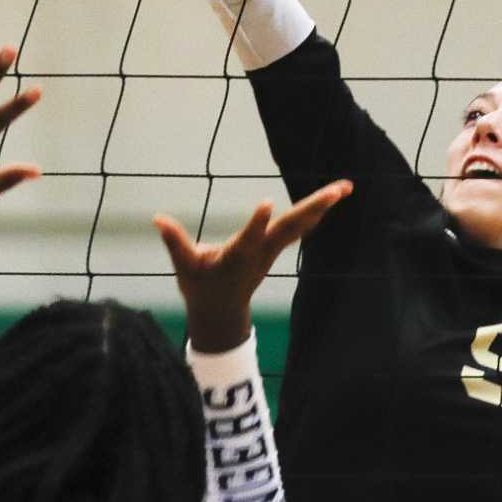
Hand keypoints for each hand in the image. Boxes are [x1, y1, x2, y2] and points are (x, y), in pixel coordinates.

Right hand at [154, 181, 350, 352]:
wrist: (221, 313)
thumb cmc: (200, 288)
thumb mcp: (185, 268)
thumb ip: (175, 243)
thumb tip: (157, 219)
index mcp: (237, 258)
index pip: (249, 239)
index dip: (257, 223)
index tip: (266, 203)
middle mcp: (261, 253)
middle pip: (290, 228)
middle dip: (314, 208)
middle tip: (338, 190)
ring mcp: (271, 251)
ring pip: (300, 225)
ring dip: (322, 206)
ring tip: (344, 188)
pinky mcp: (274, 247)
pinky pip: (298, 227)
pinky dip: (314, 212)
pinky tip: (331, 198)